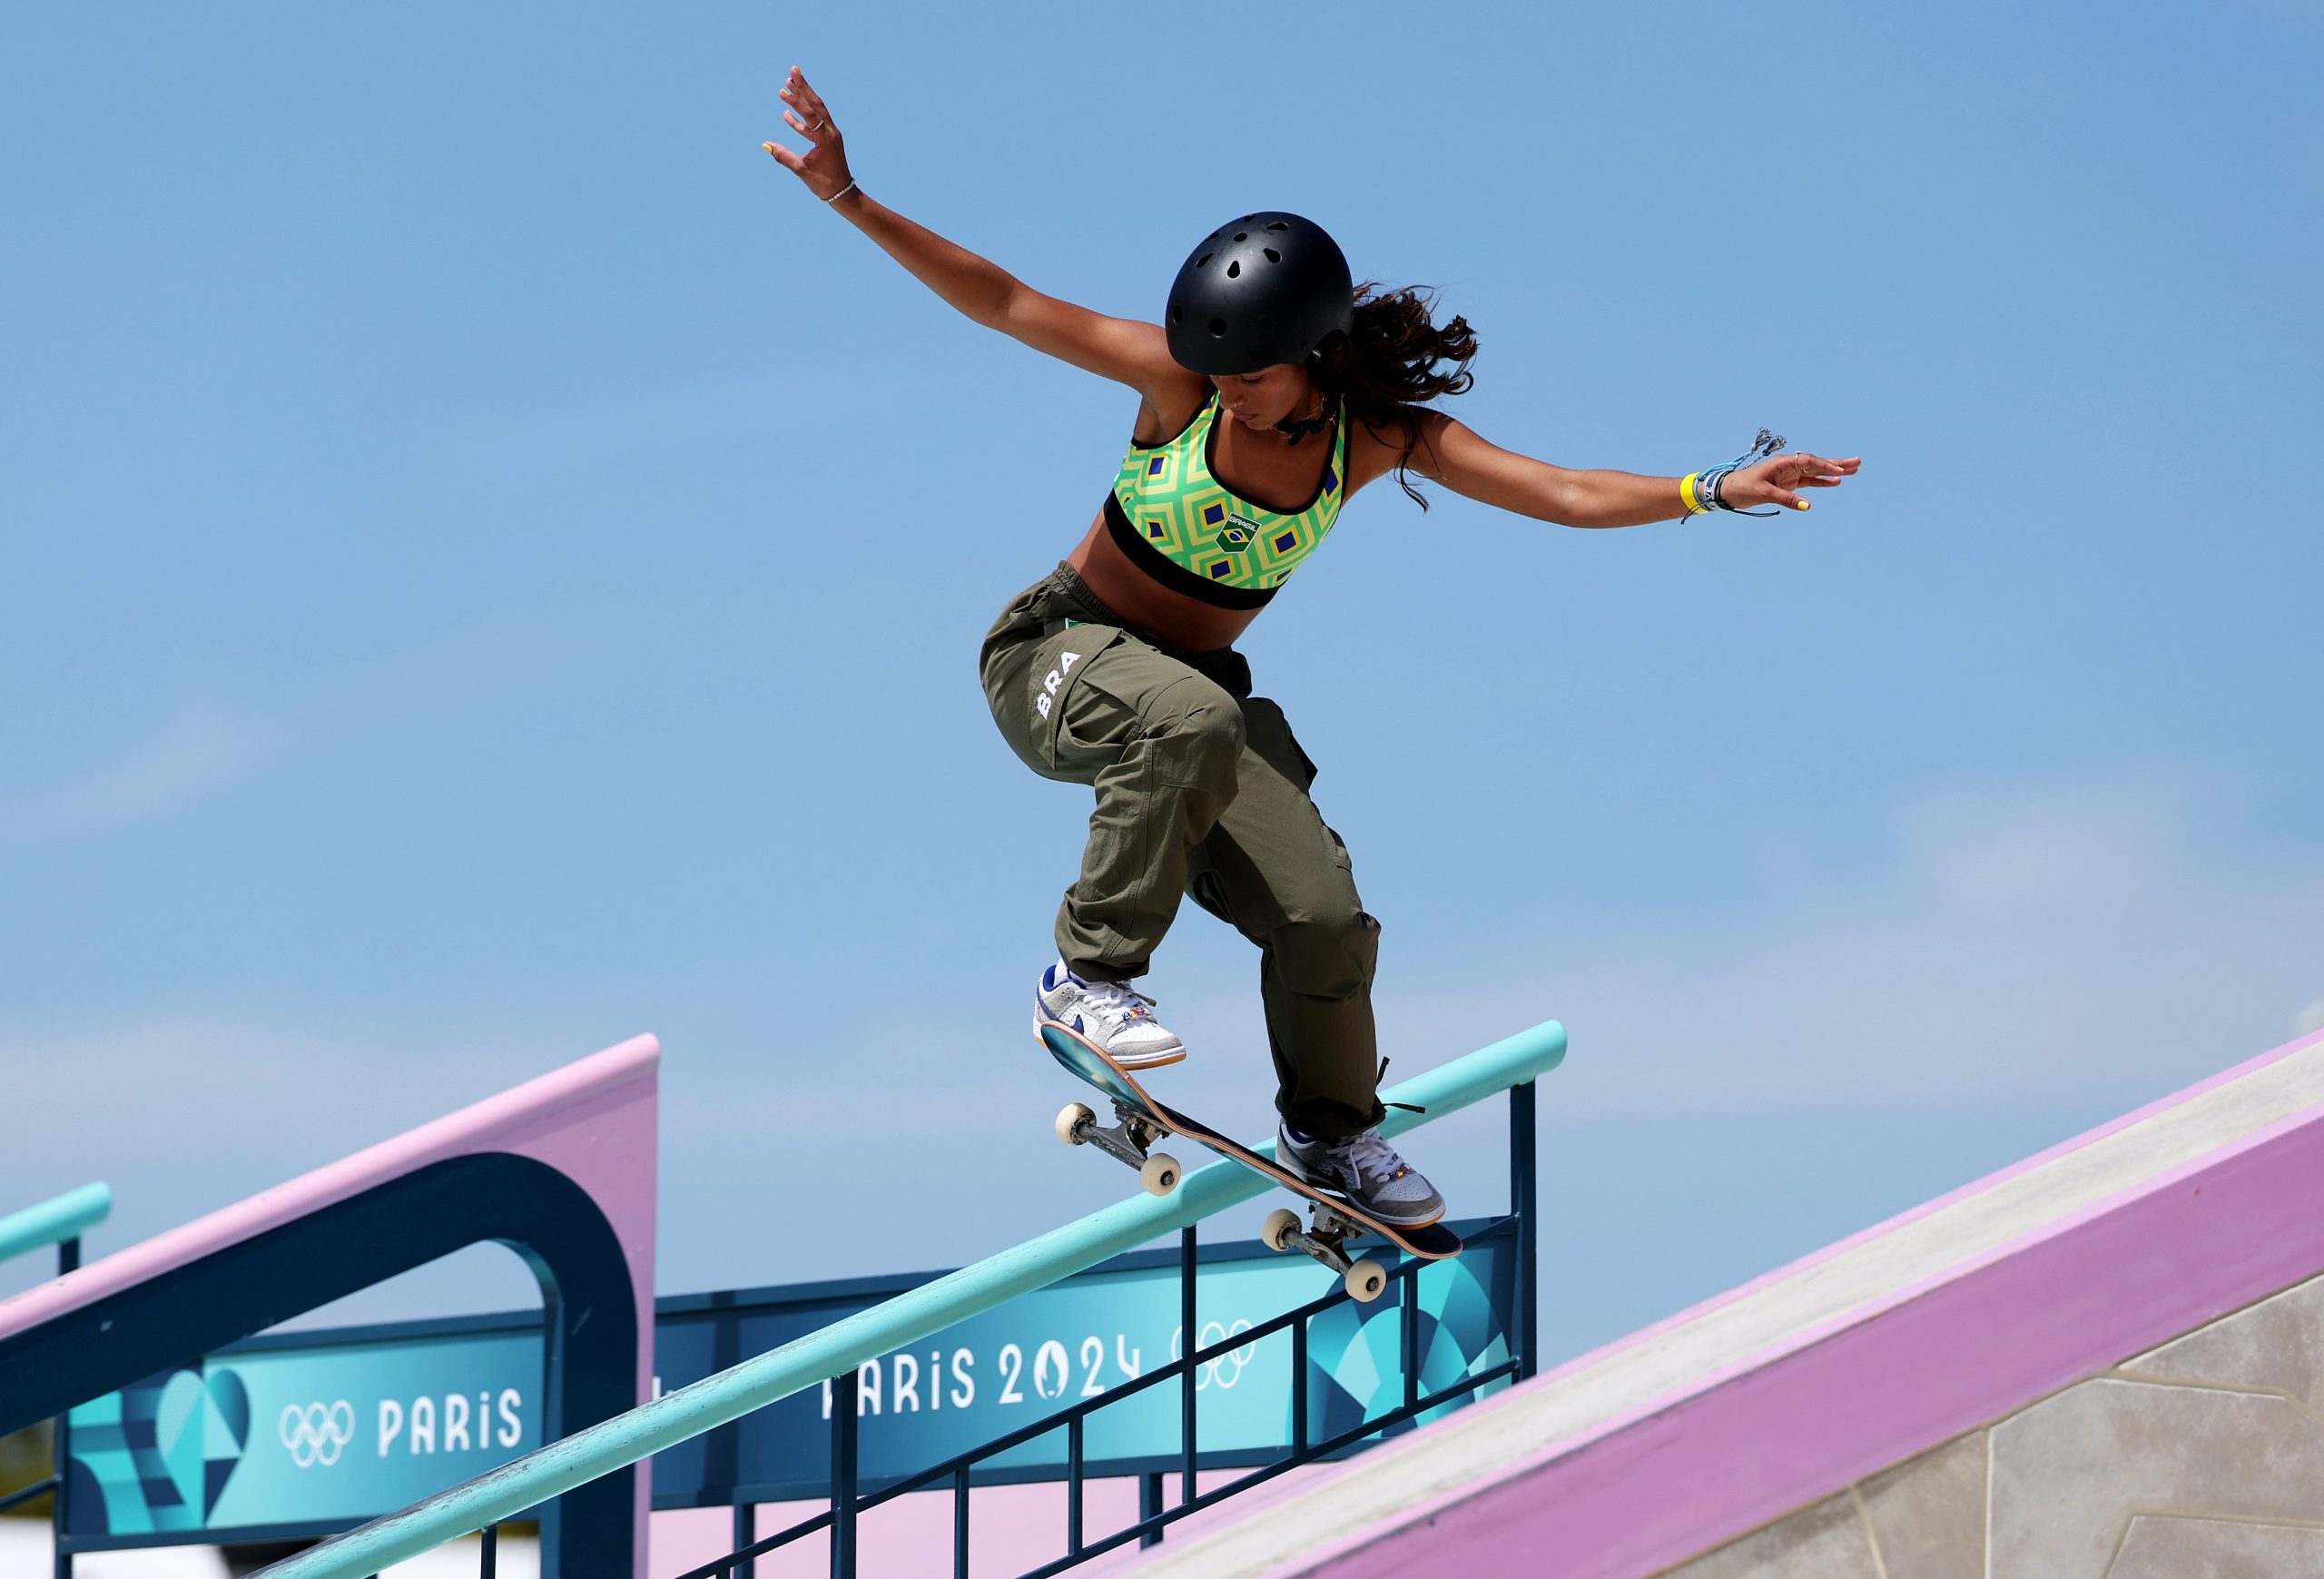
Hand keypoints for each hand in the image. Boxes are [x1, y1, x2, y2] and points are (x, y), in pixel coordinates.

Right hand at [764, 66, 854, 200]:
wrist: (842, 194)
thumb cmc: (824, 184)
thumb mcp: (801, 170)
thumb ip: (783, 156)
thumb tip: (765, 145)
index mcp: (826, 138)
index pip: (811, 112)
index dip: (799, 96)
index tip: (789, 82)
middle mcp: (830, 132)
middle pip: (816, 105)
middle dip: (803, 88)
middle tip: (793, 71)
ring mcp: (830, 136)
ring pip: (814, 113)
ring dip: (801, 100)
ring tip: (786, 86)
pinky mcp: (827, 141)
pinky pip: (812, 126)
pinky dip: (800, 119)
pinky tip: (787, 113)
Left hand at [1722, 448, 1858, 511]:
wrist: (1728, 491)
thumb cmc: (1743, 488)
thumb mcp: (1764, 493)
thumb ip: (1786, 498)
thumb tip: (1807, 506)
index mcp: (1783, 463)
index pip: (1809, 461)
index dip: (1824, 465)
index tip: (1839, 470)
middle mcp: (1789, 466)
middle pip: (1817, 463)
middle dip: (1836, 463)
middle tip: (1857, 462)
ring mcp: (1790, 475)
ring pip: (1816, 472)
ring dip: (1833, 471)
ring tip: (1853, 470)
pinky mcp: (1788, 484)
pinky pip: (1809, 482)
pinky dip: (1822, 482)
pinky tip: (1836, 482)